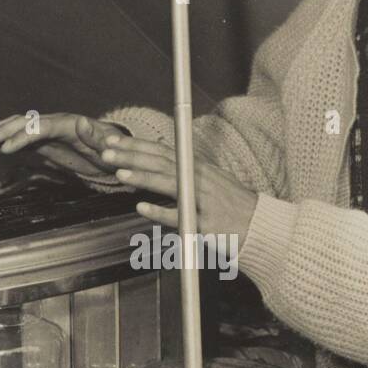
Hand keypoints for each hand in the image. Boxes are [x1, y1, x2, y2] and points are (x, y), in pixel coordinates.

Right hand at [0, 113, 120, 178]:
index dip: (23, 136)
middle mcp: (53, 125)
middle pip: (22, 125)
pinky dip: (1, 146)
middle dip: (0, 132)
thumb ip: (96, 135)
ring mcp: (46, 134)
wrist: (117, 154)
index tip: (7, 149)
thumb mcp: (112, 147)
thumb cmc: (116, 151)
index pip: (41, 127)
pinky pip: (18, 143)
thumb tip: (81, 120)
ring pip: (16, 129)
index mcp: (69, 125)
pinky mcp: (43, 144)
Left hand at [100, 136, 256, 245]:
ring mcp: (204, 200)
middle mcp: (201, 178)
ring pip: (171, 184)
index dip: (137, 144)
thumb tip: (157, 159)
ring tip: (120, 174)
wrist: (261, 226)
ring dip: (144, 177)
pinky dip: (160, 212)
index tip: (114, 141)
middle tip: (107, 152)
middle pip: (163, 162)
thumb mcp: (210, 180)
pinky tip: (142, 208)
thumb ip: (185, 170)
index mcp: (199, 167)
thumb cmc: (232, 205)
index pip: (163, 150)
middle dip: (133, 156)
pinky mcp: (207, 224)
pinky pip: (181, 217)